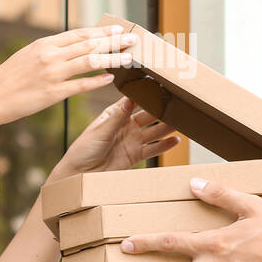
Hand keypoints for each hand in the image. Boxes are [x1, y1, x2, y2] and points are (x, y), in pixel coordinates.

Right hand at [0, 25, 135, 128]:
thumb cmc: (10, 78)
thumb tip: (73, 46)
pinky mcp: (53, 93)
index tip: (118, 29)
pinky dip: (98, 81)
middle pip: (89, 45)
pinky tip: (111, 79)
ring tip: (128, 58)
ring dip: (112, 58)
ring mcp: (52, 74)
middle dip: (113, 41)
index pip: (80, 34)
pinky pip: (81, 85)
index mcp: (45, 44)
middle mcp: (50, 56)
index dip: (101, 31)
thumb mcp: (28, 56)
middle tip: (132, 39)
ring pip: (89, 62)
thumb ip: (51, 50)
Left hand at [49, 96, 181, 180]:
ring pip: (154, 132)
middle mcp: (126, 126)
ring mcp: (132, 141)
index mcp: (115, 114)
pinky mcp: (135, 156)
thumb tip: (129, 99)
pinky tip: (176, 140)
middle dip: (162, 109)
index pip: (134, 100)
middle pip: (149, 115)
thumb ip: (117, 118)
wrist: (79, 175)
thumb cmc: (82, 150)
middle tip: (176, 103)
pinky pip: (153, 149)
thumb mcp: (100, 131)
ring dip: (167, 126)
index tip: (159, 86)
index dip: (146, 94)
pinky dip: (165, 145)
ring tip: (181, 121)